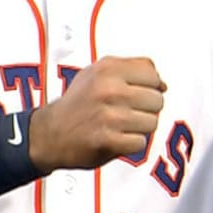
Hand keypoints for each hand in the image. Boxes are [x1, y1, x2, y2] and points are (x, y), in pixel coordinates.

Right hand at [27, 56, 164, 171]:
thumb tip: (163, 84)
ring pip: (151, 122)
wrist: (49, 133)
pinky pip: (140, 142)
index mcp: (108, 68)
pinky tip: (116, 139)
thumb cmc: (78, 103)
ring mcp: (108, 115)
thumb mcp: (98, 72)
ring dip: (140, 128)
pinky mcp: (106, 139)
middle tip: (127, 114)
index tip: (137, 95)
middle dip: (147, 110)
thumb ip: (131, 70)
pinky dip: (131, 144)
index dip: (150, 87)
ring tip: (121, 126)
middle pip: (157, 100)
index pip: (152, 75)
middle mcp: (109, 89)